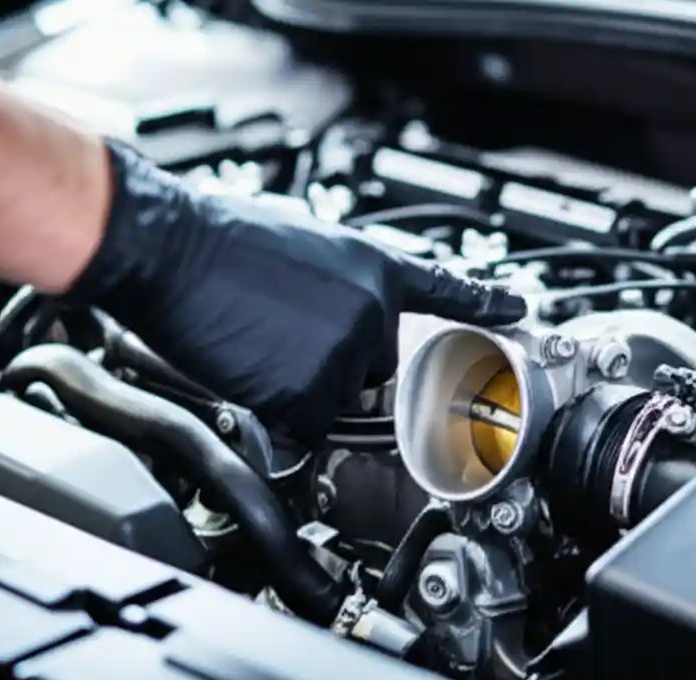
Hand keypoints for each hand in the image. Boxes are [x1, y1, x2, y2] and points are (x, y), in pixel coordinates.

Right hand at [67, 142, 525, 443]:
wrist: (173, 249)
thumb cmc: (221, 242)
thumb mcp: (303, 250)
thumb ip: (341, 292)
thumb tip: (337, 325)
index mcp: (375, 266)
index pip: (445, 289)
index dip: (486, 303)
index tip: (521, 311)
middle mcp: (375, 311)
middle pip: (374, 367)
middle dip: (336, 364)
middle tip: (285, 336)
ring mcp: (348, 352)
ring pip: (336, 398)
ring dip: (302, 387)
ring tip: (262, 344)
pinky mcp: (314, 389)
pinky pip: (304, 422)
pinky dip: (278, 410)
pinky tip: (253, 367)